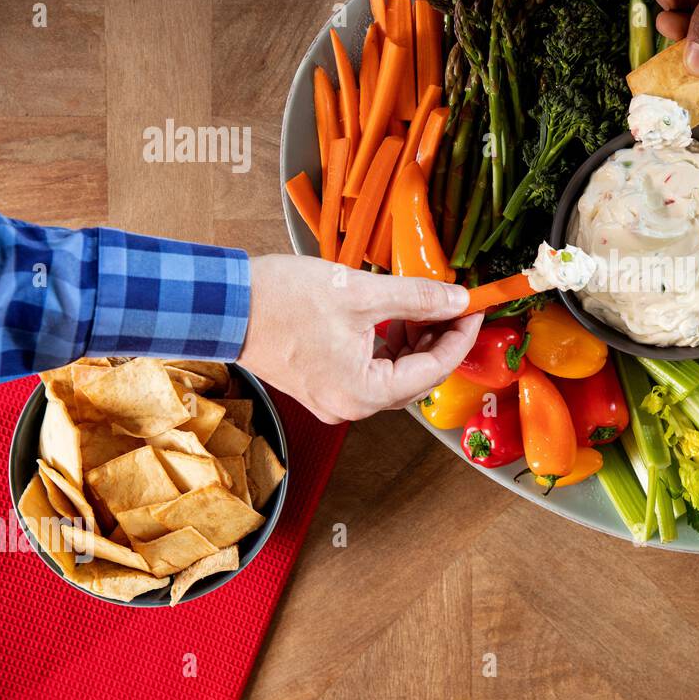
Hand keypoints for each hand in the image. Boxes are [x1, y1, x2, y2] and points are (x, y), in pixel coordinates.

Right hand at [237, 254, 480, 423]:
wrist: (224, 305)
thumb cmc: (280, 300)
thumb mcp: (363, 293)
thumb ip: (418, 298)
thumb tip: (456, 299)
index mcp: (362, 393)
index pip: (433, 370)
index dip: (460, 336)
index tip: (473, 309)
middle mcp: (350, 406)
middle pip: (416, 377)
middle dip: (439, 340)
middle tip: (454, 305)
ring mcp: (335, 399)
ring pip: (395, 375)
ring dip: (414, 342)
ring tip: (423, 306)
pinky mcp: (324, 385)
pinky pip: (371, 371)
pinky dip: (389, 347)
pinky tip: (396, 318)